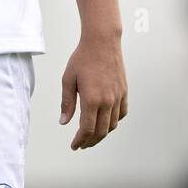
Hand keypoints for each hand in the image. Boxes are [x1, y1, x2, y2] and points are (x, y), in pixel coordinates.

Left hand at [60, 34, 127, 149]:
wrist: (102, 41)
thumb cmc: (82, 59)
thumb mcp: (68, 80)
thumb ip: (66, 103)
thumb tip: (64, 122)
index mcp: (91, 99)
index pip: (87, 129)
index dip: (80, 140)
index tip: (74, 146)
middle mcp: (107, 101)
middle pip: (100, 131)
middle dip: (90, 141)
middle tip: (81, 145)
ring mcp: (118, 97)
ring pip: (112, 124)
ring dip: (102, 134)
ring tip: (92, 137)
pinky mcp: (124, 91)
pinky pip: (122, 113)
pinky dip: (114, 122)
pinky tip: (106, 123)